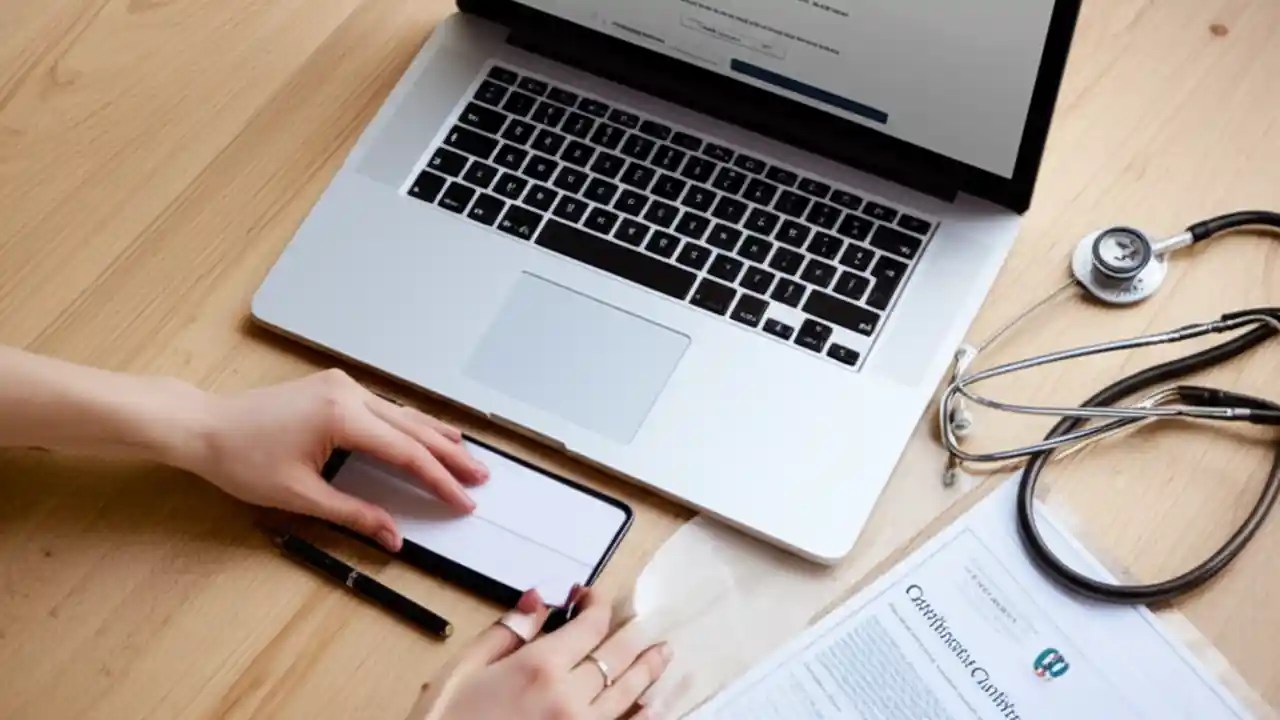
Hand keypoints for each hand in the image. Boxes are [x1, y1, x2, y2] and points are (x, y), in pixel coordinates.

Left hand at [184, 369, 487, 550]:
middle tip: (480, 477)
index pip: (406, 453)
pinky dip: (410, 425)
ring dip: (434, 436)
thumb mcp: (299, 495)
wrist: (202, 426)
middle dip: (449, 456)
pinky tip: (425, 433)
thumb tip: (392, 536)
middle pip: (413, 428)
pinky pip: (384, 407)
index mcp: (341, 416)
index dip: (439, 480)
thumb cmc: (240, 459)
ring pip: (402, 413)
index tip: (463, 500)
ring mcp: (342, 386)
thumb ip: (353, 514)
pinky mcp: (334, 388)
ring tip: (465, 454)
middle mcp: (348, 393)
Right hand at [410, 589, 669, 719]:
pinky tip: (653, 706)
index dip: (597, 603)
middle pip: (617, 656)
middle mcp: (569, 697)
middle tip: (646, 624)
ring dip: (647, 669)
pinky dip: (643, 716)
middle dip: (633, 634)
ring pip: (628, 693)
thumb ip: (505, 633)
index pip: (590, 625)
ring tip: (662, 654)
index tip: (592, 595)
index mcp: (539, 667)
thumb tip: (537, 601)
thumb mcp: (462, 670)